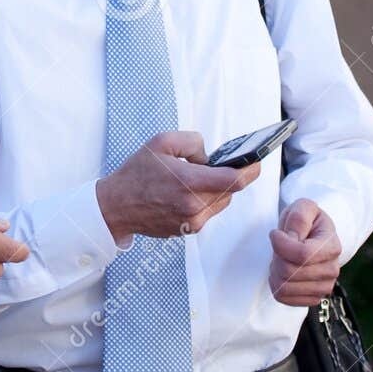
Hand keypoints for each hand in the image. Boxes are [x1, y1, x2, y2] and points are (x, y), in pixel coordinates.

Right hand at [95, 131, 259, 240]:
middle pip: (231, 191)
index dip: (251, 169)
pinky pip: (208, 212)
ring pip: (222, 203)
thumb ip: (193, 141)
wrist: (116, 207)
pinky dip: (206, 200)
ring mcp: (192, 222)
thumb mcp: (161, 142)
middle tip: (226, 163)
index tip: (256, 160)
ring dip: (219, 189)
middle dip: (232, 176)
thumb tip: (211, 156)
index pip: (235, 180)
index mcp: (189, 183)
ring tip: (202, 176)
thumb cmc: (136, 173)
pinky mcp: (188, 230)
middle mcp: (193, 206)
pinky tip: (190, 191)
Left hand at [268, 199, 341, 306]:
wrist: (312, 236)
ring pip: (283, 287)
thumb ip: (299, 218)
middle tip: (279, 248)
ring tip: (282, 259)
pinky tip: (283, 272)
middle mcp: (332, 270)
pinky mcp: (312, 299)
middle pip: (289, 272)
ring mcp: (324, 287)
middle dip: (276, 257)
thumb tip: (292, 238)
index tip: (276, 233)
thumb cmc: (306, 221)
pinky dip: (276, 284)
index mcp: (332, 247)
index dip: (281, 244)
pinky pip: (283, 298)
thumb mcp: (303, 208)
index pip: (302, 254)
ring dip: (275, 271)